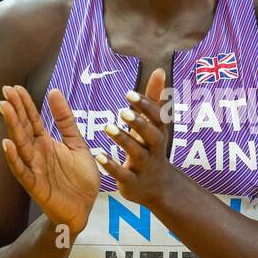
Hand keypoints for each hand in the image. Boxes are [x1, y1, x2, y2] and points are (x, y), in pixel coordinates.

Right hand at [0, 84, 98, 236]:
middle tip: (6, 91)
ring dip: (12, 127)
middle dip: (15, 110)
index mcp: (46, 143)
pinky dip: (13, 158)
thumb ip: (66, 121)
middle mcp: (37, 154)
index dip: (24, 104)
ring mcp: (34, 168)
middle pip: (23, 128)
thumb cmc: (79, 178)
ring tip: (5, 109)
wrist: (84, 208)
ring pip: (20, 145)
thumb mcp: (76, 144)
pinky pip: (22, 171)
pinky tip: (7, 144)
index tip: (15, 87)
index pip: (32, 120)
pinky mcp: (35, 186)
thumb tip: (55, 92)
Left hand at [96, 67, 177, 208]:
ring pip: (137, 153)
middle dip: (139, 123)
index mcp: (158, 132)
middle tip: (123, 111)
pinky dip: (111, 166)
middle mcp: (154, 149)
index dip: (145, 106)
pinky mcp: (133, 182)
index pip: (156, 117)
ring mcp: (144, 167)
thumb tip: (159, 70)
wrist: (158, 187)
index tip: (130, 94)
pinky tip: (98, 156)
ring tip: (107, 127)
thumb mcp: (155, 125)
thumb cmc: (151, 148)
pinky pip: (123, 175)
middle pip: (151, 135)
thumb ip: (154, 99)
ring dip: (123, 140)